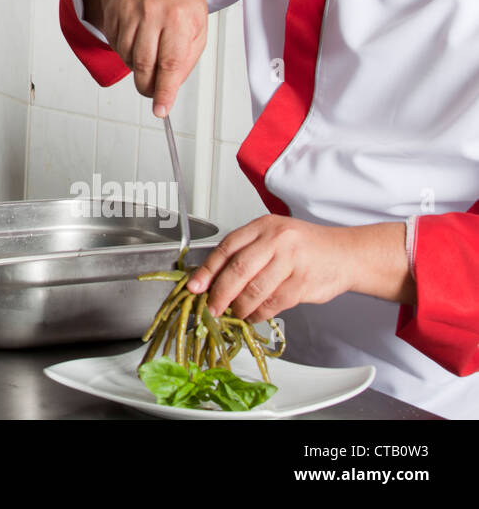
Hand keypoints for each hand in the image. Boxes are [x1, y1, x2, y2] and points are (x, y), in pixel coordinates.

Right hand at [78, 0, 206, 116]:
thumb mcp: (197, 25)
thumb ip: (186, 58)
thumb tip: (169, 88)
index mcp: (179, 17)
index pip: (170, 63)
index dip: (165, 91)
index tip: (161, 109)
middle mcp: (151, 13)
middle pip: (145, 64)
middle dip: (148, 86)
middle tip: (153, 92)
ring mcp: (128, 11)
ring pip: (127, 57)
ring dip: (138, 67)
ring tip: (149, 55)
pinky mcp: (113, 12)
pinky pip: (116, 45)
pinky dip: (126, 52)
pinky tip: (137, 41)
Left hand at [185, 215, 414, 322]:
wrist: (346, 254)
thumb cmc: (305, 247)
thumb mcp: (273, 237)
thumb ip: (246, 253)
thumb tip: (212, 278)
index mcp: (263, 226)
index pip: (227, 248)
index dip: (207, 270)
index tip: (195, 286)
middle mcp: (276, 241)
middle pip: (238, 270)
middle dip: (220, 293)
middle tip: (211, 307)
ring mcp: (291, 262)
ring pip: (255, 290)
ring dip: (239, 307)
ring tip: (232, 313)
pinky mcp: (303, 283)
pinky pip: (273, 303)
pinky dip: (258, 313)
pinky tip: (253, 315)